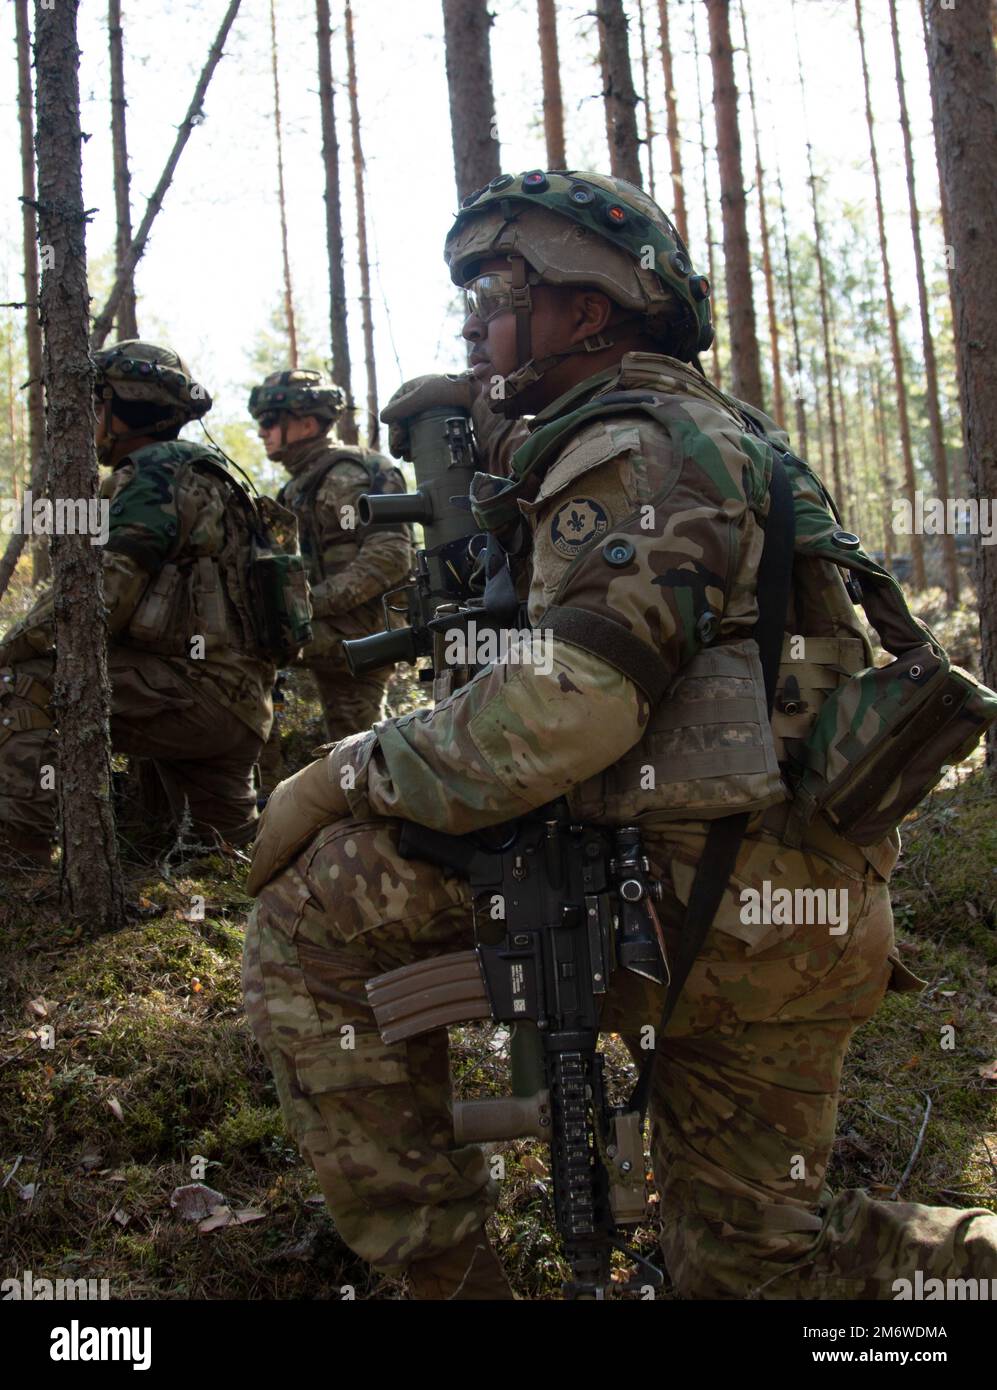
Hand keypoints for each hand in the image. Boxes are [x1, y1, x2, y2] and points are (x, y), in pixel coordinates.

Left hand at [247, 754, 349, 894]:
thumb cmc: (337, 782)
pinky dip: (257, 879)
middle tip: (262, 864)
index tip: (274, 842)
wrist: (331, 784)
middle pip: (261, 835)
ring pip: (258, 852)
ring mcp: (271, 828)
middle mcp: (273, 809)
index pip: (273, 818)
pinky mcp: (272, 847)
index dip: (272, 831)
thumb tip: (345, 797)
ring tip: (258, 881)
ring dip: (259, 866)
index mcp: (285, 793)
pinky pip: (261, 867)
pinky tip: (253, 890)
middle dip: (260, 850)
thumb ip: (327, 798)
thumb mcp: (327, 789)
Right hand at [380, 373, 473, 459]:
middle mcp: (419, 400)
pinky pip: (425, 434)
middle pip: (402, 422)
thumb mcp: (423, 396)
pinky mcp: (440, 421)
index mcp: (411, 389)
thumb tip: (382, 419)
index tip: (397, 442)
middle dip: (398, 439)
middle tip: (399, 454)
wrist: (478, 393)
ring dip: (407, 444)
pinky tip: (417, 455)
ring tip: (408, 457)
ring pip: (412, 430)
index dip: (393, 427)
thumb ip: (402, 406)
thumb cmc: (450, 390)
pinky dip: (419, 444)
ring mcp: (430, 411)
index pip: (394, 410)